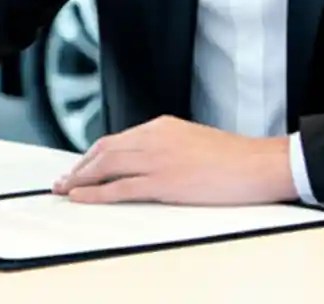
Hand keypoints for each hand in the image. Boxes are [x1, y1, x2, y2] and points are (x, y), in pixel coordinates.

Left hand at [52, 116, 296, 204]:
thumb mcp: (190, 140)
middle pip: (104, 151)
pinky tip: (81, 197)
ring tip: (65, 190)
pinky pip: (119, 188)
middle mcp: (153, 138)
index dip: (93, 156)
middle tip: (64, 180)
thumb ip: (165, 146)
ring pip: (106, 166)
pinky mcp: (163, 181)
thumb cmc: (233, 157)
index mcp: (160, 126)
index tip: (81, 167)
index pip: (115, 140)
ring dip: (81, 179)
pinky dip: (95, 193)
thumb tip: (144, 162)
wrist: (260, 163)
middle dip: (80, 167)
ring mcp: (156, 159)